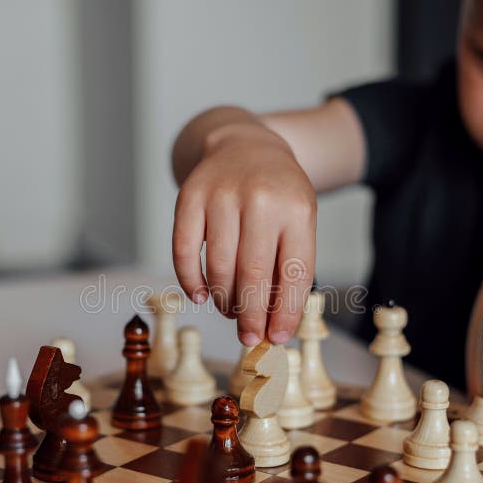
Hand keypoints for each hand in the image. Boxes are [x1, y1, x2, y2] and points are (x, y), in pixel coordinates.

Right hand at [173, 122, 315, 345]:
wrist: (246, 145)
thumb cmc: (277, 195)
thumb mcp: (298, 222)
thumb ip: (289, 268)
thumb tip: (273, 326)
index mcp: (298, 209)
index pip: (295, 273)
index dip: (285, 313)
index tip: (277, 337)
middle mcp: (261, 199)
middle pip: (254, 274)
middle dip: (250, 316)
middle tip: (248, 337)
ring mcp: (222, 195)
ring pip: (218, 266)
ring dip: (223, 300)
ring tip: (229, 311)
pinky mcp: (190, 196)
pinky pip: (184, 251)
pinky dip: (190, 280)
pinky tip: (200, 295)